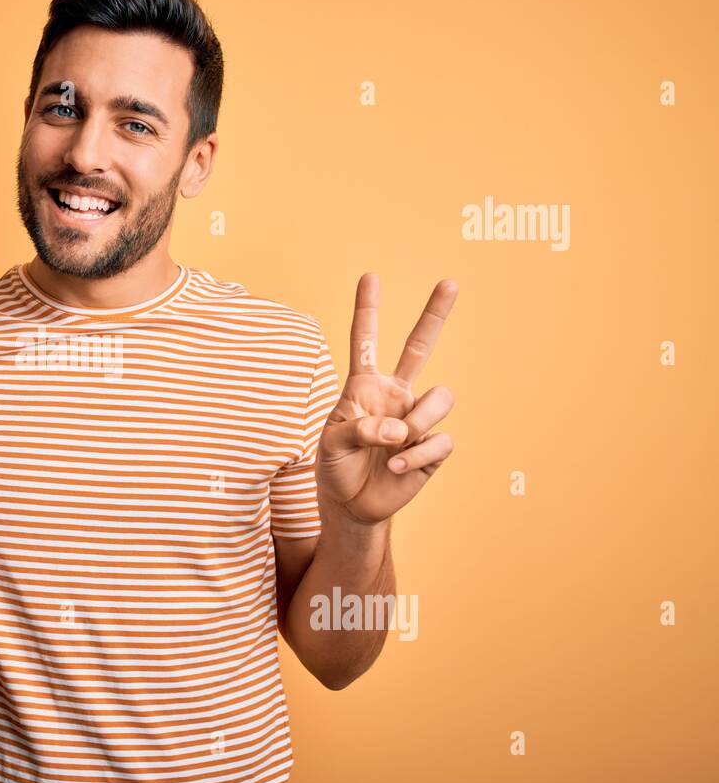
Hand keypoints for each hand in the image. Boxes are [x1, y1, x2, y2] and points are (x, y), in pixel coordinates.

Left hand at [316, 273, 458, 527]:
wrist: (352, 505)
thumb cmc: (336, 467)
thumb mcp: (332, 446)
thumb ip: (359, 430)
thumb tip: (398, 429)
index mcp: (364, 387)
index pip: (366, 342)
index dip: (368, 310)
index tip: (370, 276)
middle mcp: (395, 395)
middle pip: (420, 347)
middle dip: (435, 314)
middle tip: (450, 282)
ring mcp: (416, 418)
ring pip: (439, 398)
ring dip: (418, 422)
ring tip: (394, 445)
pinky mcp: (433, 446)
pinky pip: (440, 439)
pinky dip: (417, 454)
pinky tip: (398, 466)